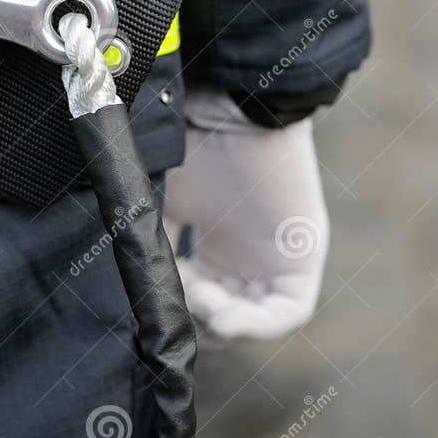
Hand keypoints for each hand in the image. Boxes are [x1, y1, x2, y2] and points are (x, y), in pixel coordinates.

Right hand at [163, 87, 329, 340]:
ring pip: (254, 316)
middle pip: (226, 310)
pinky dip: (255, 325)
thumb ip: (154, 242)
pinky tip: (224, 315)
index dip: (176, 306)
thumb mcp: (162, 202)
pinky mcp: (302, 257)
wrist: (231, 112)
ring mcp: (276, 255)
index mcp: (217, 238)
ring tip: (202, 304)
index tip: (155, 298)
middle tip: (179, 303)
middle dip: (198, 321)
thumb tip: (136, 286)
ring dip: (224, 323)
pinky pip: (287, 311)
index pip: (199, 292)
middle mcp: (248, 251)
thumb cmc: (195, 145)